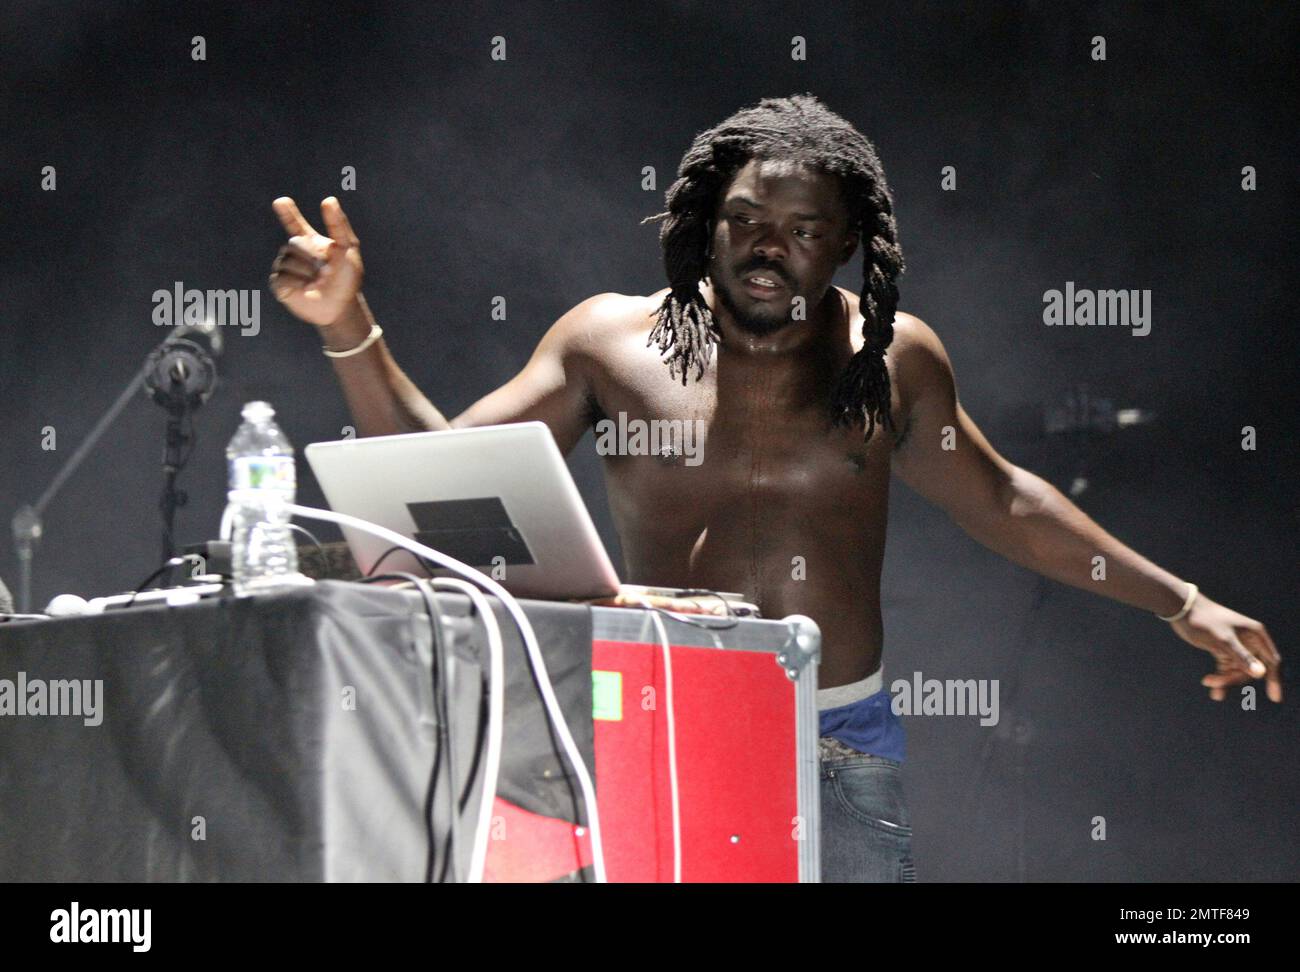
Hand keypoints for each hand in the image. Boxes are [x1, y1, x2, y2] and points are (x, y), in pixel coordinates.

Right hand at [269, 196, 363, 326]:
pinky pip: (282, 278)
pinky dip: (297, 284)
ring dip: (307, 272)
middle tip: (325, 271)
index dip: (288, 213)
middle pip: (294, 243)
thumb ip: (338, 225)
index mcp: (310, 243)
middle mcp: (295, 253)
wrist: (341, 307)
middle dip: (312, 256)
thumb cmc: (346, 279)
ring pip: (288, 261)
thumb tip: (328, 199)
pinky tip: (306, 290)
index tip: (281, 202)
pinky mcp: (280, 285)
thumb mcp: (348, 249)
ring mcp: (285, 268)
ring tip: (317, 282)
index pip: (295, 225)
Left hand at [1168, 592, 1281, 702]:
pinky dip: (1221, 678)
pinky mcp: (1223, 650)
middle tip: (1214, 684)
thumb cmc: (1204, 620)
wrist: (1181, 609)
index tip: (1275, 698)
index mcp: (1256, 635)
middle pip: (1252, 670)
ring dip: (1226, 680)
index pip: (1272, 661)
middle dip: (1235, 679)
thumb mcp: (1223, 640)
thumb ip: (1242, 657)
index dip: (1274, 680)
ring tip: (1208, 683)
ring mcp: (1236, 646)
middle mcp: (1250, 641)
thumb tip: (1260, 673)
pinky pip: (1227, 669)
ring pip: (1238, 671)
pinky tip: (1214, 691)